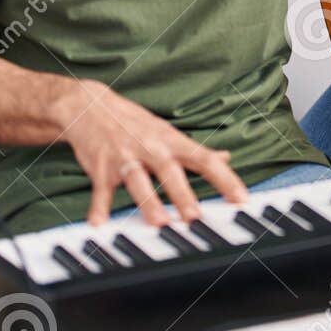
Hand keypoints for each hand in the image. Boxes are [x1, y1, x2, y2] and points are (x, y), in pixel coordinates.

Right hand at [58, 80, 248, 225]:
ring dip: (147, 201)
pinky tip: (99, 223)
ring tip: (158, 222)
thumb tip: (226, 158)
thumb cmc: (134, 124)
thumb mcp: (168, 133)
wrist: (89, 106)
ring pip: (138, 180)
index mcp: (172, 142)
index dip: (225, 179)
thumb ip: (196, 151)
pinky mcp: (101, 167)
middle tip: (195, 217)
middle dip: (183, 194)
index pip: (205, 160)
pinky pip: (101, 189)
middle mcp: (151, 148)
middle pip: (170, 171)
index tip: (241, 199)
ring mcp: (125, 157)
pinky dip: (99, 206)